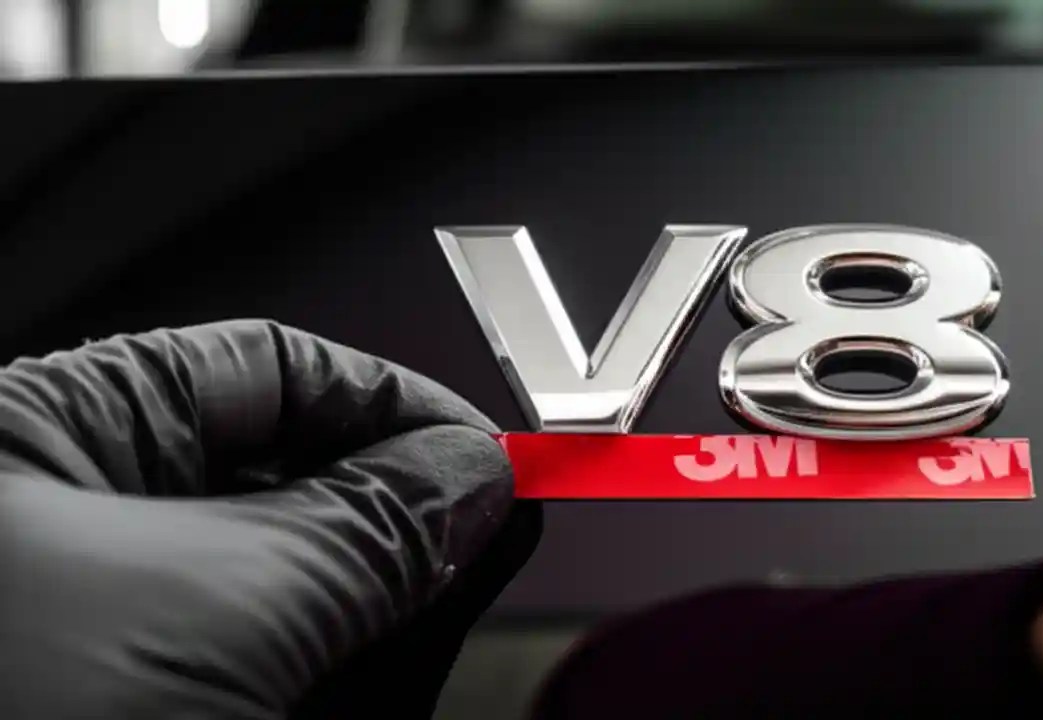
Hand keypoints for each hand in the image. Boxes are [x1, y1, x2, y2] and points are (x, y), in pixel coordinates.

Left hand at [0, 320, 540, 718]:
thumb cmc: (19, 715)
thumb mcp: (221, 610)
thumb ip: (369, 526)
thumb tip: (469, 474)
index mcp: (48, 438)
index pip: (261, 369)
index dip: (388, 401)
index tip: (481, 454)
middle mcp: (79, 518)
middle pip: (289, 471)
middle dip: (396, 508)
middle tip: (480, 542)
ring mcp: (117, 617)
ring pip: (291, 573)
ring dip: (380, 596)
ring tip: (439, 615)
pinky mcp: (153, 693)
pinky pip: (274, 652)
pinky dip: (345, 662)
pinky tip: (389, 670)